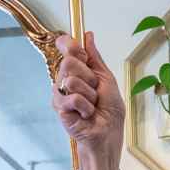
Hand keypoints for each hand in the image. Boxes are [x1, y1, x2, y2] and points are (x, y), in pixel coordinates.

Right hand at [51, 32, 125, 169]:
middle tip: (94, 90)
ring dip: (89, 94)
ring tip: (91, 105)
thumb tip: (88, 36)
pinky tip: (86, 115)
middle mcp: (65, 80)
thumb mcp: (106, 79)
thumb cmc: (109, 111)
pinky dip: (85, 107)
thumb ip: (95, 58)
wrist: (108, 133)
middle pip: (68, 61)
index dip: (70, 45)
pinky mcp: (59, 109)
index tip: (80, 51)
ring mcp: (60, 94)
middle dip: (88, 76)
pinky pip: (73, 98)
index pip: (66, 47)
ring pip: (71, 80)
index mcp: (77, 70)